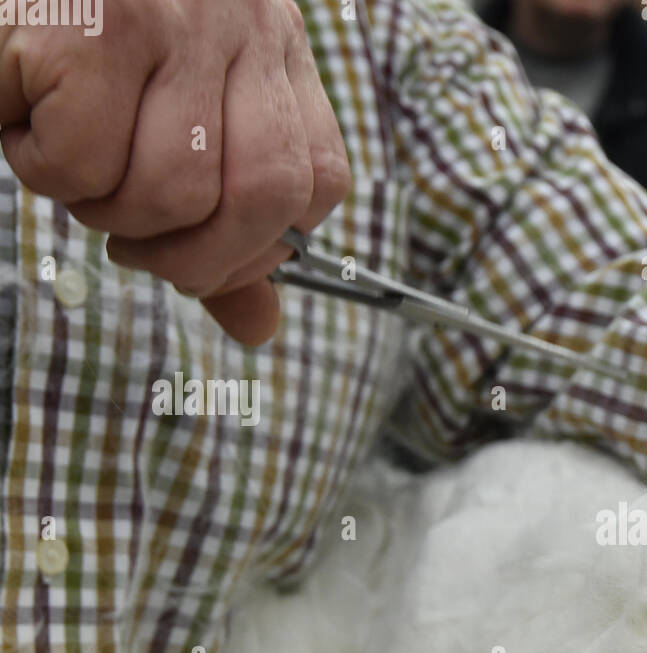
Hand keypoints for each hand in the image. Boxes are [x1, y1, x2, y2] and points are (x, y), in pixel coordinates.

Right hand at [0, 0, 349, 343]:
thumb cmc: (93, 19)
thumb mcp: (182, 103)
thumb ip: (228, 219)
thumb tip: (260, 328)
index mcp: (277, 49)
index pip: (316, 187)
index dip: (260, 247)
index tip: (201, 255)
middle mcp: (245, 29)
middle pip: (259, 203)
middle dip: (188, 256)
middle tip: (127, 236)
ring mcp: (177, 22)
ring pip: (168, 192)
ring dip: (100, 205)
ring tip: (64, 152)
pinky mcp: (96, 24)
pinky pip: (81, 161)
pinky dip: (39, 164)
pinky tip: (23, 113)